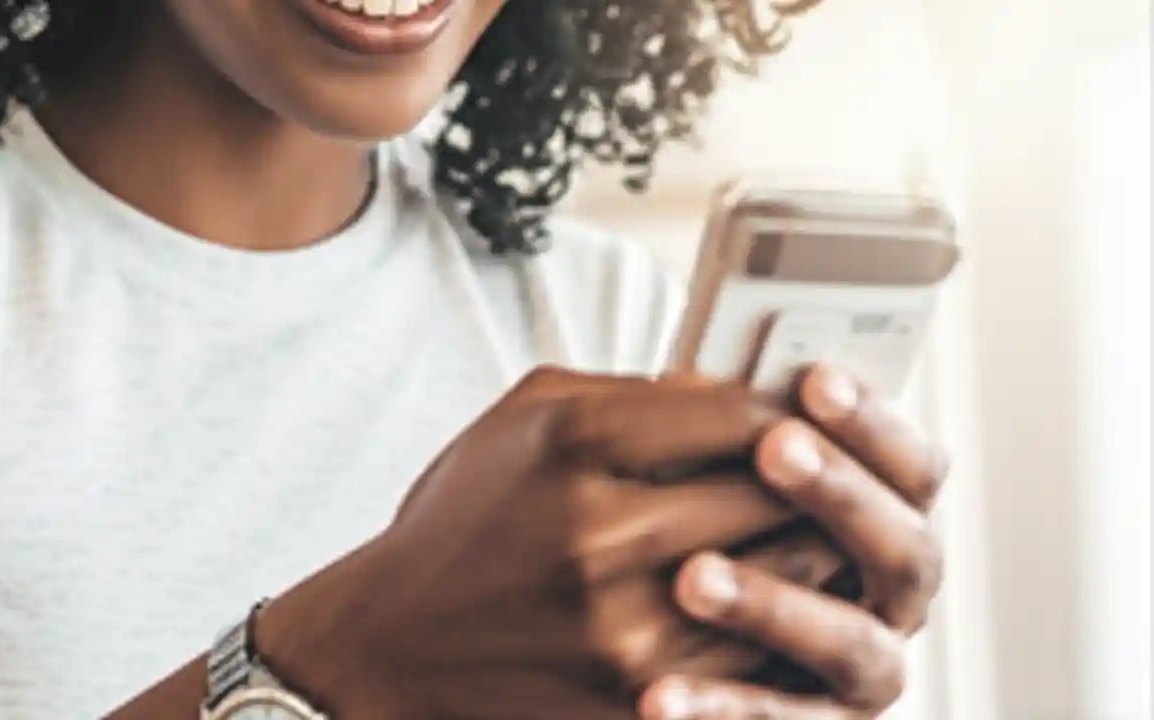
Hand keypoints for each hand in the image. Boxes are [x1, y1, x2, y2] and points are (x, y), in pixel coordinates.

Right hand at [255, 367, 812, 719]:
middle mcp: (600, 534)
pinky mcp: (634, 701)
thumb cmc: (467, 516)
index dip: (793, 413)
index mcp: (574, 442)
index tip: (808, 418)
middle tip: (836, 477)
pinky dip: (780, 628)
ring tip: (811, 537)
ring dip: (813, 556)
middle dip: (818, 484)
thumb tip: (738, 387)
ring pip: (787, 581)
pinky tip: (771, 603)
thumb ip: (635, 393)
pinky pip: (755, 658)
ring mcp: (621, 630)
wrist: (393, 643)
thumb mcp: (528, 418)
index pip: (743, 413)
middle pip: (780, 495)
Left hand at [642, 365, 949, 718]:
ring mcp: (861, 669)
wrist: (654, 627)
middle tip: (775, 448)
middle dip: (840, 492)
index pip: (914, 467)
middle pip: (904, 548)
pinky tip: (656, 697)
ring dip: (776, 605)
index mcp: (886, 516)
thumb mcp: (712, 467)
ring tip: (693, 578)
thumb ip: (731, 433)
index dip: (872, 422)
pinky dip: (722, 708)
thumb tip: (701, 382)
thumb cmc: (696, 517)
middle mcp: (890, 594)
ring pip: (850, 643)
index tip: (816, 378)